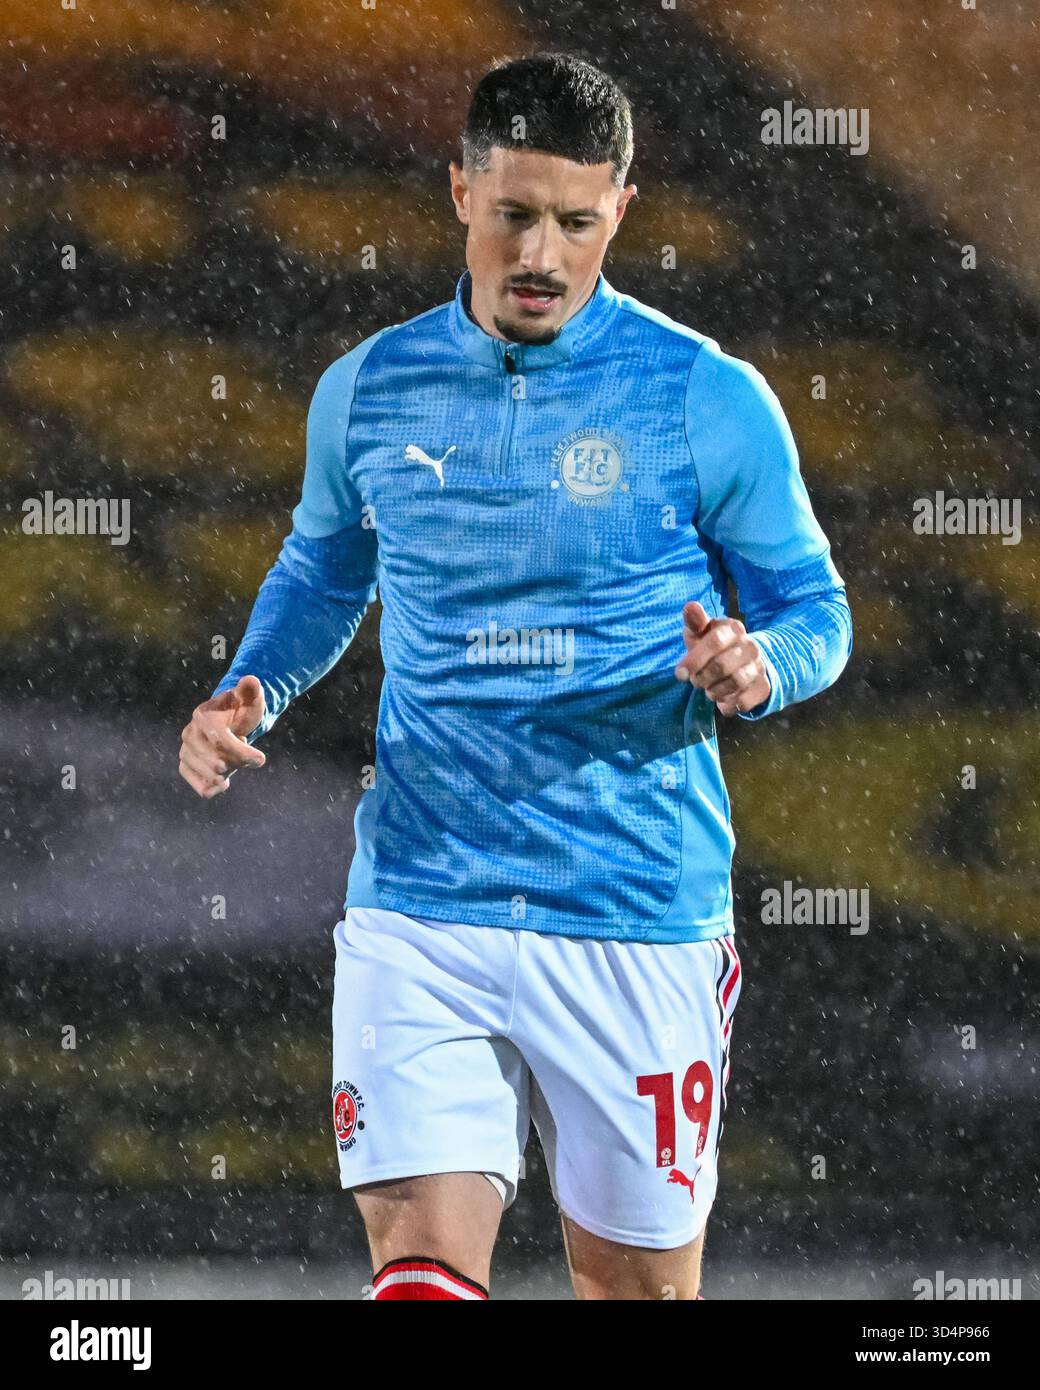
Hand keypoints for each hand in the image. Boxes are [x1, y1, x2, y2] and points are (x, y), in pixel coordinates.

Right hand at [178, 675, 266, 797]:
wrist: (227, 723)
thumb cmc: (241, 711)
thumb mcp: (250, 699)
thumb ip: (251, 690)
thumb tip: (250, 681)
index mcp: (202, 715)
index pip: (221, 741)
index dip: (243, 753)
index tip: (260, 759)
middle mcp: (189, 734)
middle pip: (219, 763)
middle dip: (239, 762)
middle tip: (243, 751)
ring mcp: (185, 752)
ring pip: (213, 776)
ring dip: (231, 771)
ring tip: (232, 757)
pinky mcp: (185, 767)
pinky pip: (202, 788)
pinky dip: (216, 788)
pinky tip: (225, 781)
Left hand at [674, 601, 769, 716]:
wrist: (744, 662)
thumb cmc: (713, 646)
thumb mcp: (701, 633)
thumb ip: (695, 622)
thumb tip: (690, 606)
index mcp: (733, 629)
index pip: (715, 642)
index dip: (694, 659)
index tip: (680, 674)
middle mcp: (750, 646)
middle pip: (722, 666)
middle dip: (702, 678)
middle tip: (696, 682)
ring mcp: (759, 666)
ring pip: (735, 683)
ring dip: (714, 691)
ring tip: (709, 689)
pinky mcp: (764, 687)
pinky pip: (744, 701)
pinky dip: (728, 705)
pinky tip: (723, 700)